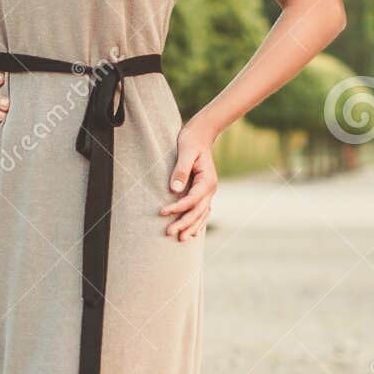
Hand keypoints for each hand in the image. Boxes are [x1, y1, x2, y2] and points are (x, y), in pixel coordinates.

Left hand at [160, 117, 217, 240]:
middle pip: (198, 211)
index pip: (192, 199)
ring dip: (191, 227)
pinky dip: (198, 222)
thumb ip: (180, 171)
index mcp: (207, 180)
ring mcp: (209, 192)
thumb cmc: (191, 141)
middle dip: (184, 223)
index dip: (178, 208)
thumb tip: (174, 190)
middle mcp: (211, 189)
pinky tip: (193, 232)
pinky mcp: (204, 192)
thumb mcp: (185, 151)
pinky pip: (203, 211)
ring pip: (202, 214)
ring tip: (181, 239)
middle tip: (169, 232)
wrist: (201, 134)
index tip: (162, 212)